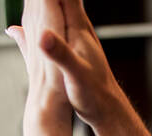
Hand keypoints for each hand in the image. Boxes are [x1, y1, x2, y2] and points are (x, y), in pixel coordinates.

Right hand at [18, 0, 121, 127]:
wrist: (107, 110)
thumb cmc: (93, 94)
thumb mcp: (74, 74)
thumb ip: (59, 53)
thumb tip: (43, 36)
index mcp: (77, 29)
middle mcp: (79, 28)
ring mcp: (78, 37)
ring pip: (62, 7)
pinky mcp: (74, 47)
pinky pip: (60, 21)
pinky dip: (50, 13)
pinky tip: (43, 13)